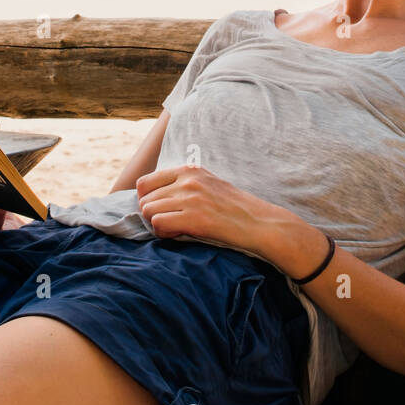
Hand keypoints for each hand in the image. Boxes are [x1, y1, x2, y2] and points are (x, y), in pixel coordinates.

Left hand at [135, 164, 276, 254]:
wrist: (259, 223)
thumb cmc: (234, 209)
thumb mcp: (208, 185)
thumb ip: (183, 185)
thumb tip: (151, 198)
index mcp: (190, 170)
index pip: (145, 182)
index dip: (147, 200)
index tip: (160, 211)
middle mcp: (188, 180)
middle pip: (145, 200)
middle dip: (153, 215)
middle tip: (172, 223)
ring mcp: (191, 198)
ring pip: (148, 211)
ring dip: (158, 225)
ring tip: (177, 229)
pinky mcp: (194, 218)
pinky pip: (158, 224)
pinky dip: (164, 234)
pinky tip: (180, 234)